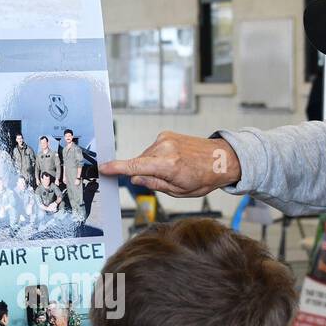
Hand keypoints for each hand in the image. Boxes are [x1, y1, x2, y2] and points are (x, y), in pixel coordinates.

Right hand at [99, 131, 241, 195]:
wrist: (221, 158)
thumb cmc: (204, 177)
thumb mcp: (179, 191)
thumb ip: (154, 184)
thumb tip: (135, 179)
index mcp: (168, 165)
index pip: (135, 167)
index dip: (117, 168)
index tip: (103, 168)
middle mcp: (165, 148)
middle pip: (140, 163)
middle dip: (145, 173)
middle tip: (168, 179)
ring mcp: (165, 138)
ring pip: (146, 157)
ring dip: (153, 165)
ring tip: (174, 169)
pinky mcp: (166, 134)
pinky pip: (153, 150)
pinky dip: (157, 157)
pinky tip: (173, 161)